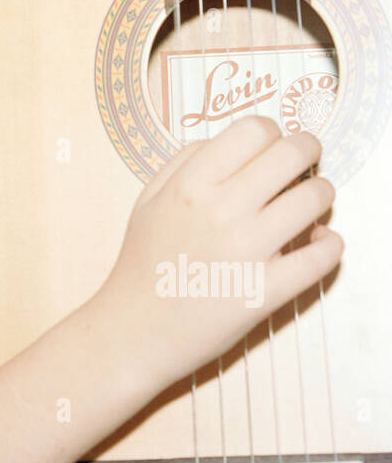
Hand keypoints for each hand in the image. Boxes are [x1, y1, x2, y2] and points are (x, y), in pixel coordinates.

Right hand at [96, 115, 341, 392]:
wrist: (132, 331)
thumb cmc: (141, 265)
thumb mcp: (147, 200)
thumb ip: (184, 161)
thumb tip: (232, 142)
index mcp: (189, 185)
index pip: (254, 130)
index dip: (273, 132)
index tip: (274, 143)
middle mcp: (219, 211)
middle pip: (291, 154)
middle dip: (307, 150)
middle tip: (305, 160)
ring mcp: (245, 252)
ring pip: (314, 199)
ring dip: (321, 194)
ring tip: (312, 202)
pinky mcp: (265, 292)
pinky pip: (321, 257)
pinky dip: (330, 244)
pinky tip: (319, 242)